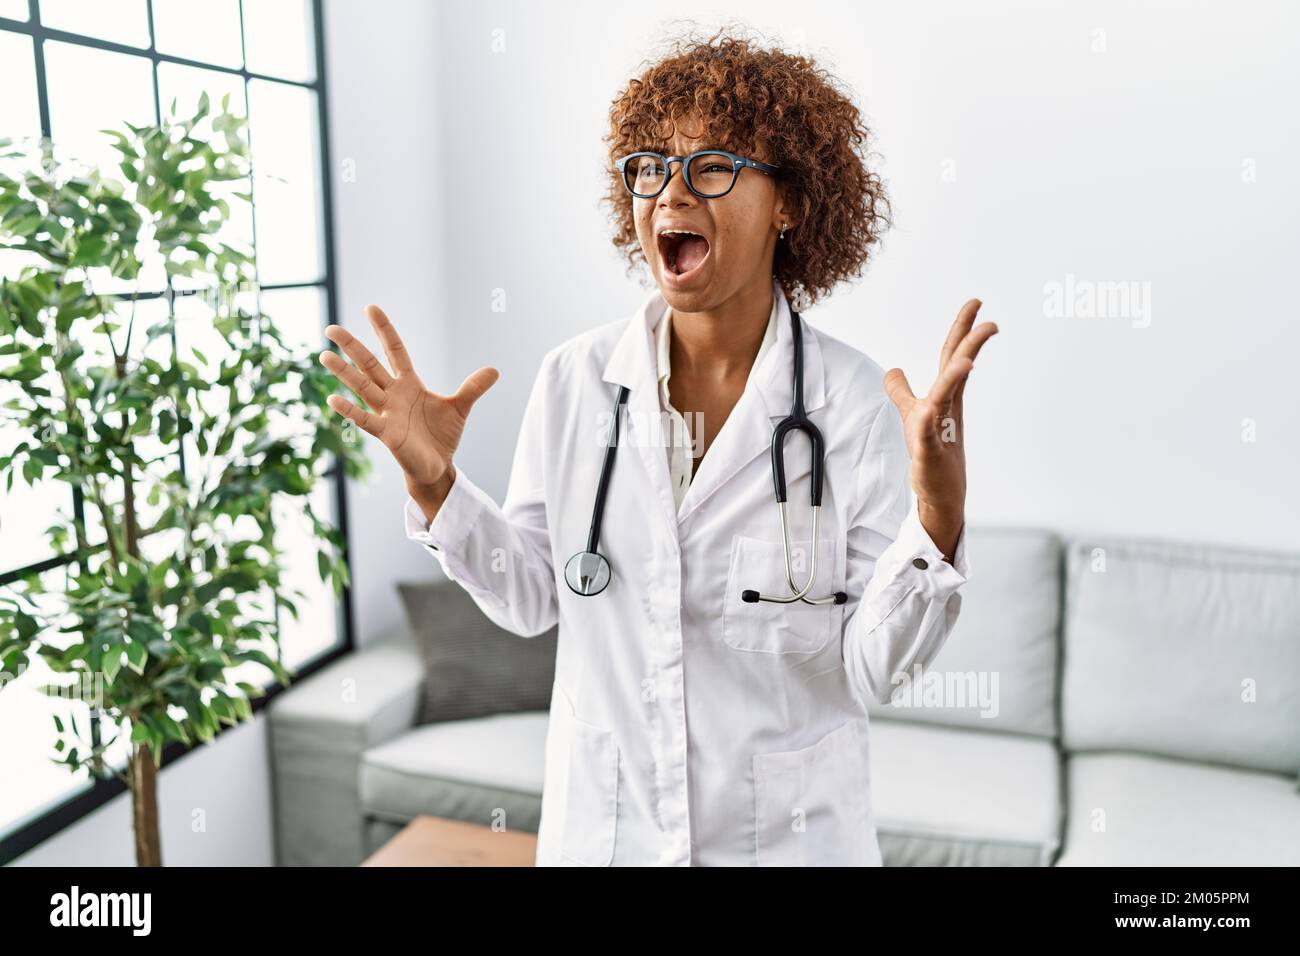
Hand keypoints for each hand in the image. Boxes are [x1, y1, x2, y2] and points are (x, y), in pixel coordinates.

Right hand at [318, 304, 498, 488]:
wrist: (437, 466)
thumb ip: (473, 388)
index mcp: (409, 384)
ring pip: (362, 388)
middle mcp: (393, 395)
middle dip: (352, 346)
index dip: (384, 330)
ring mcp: (387, 413)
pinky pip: (364, 419)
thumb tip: (495, 370)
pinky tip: (333, 399)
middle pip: (370, 365)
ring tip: (324, 356)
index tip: (371, 308)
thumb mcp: (460, 407)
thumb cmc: (442, 435)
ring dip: (344, 373)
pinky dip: (350, 410)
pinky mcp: (386, 433)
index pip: (395, 351)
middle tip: (330, 328)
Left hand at [883, 299, 997, 561]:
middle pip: (957, 369)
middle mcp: (946, 408)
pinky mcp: (929, 453)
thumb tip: (892, 370)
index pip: (953, 356)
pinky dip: (929, 421)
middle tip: (989, 320)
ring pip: (947, 398)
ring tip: (967, 359)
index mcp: (946, 396)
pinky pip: (928, 435)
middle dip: (970, 343)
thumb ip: (901, 392)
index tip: (976, 302)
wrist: (940, 490)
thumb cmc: (931, 451)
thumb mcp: (912, 415)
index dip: (961, 329)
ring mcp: (939, 429)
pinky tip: (928, 409)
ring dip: (954, 378)